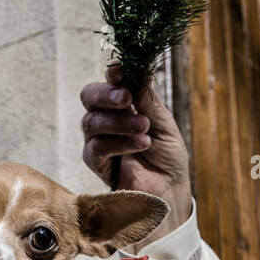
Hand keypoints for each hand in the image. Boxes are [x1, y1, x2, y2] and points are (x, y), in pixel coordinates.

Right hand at [80, 64, 192, 244]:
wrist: (170, 189)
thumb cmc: (168, 157)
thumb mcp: (164, 124)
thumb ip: (148, 101)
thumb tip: (138, 70)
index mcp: (123, 105)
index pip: (109, 82)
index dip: (113, 75)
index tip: (120, 71)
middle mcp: (106, 119)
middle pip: (89, 96)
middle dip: (106, 94)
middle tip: (126, 98)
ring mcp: (98, 140)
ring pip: (91, 122)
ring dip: (119, 122)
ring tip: (145, 128)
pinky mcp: (96, 164)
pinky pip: (96, 148)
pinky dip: (118, 143)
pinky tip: (140, 144)